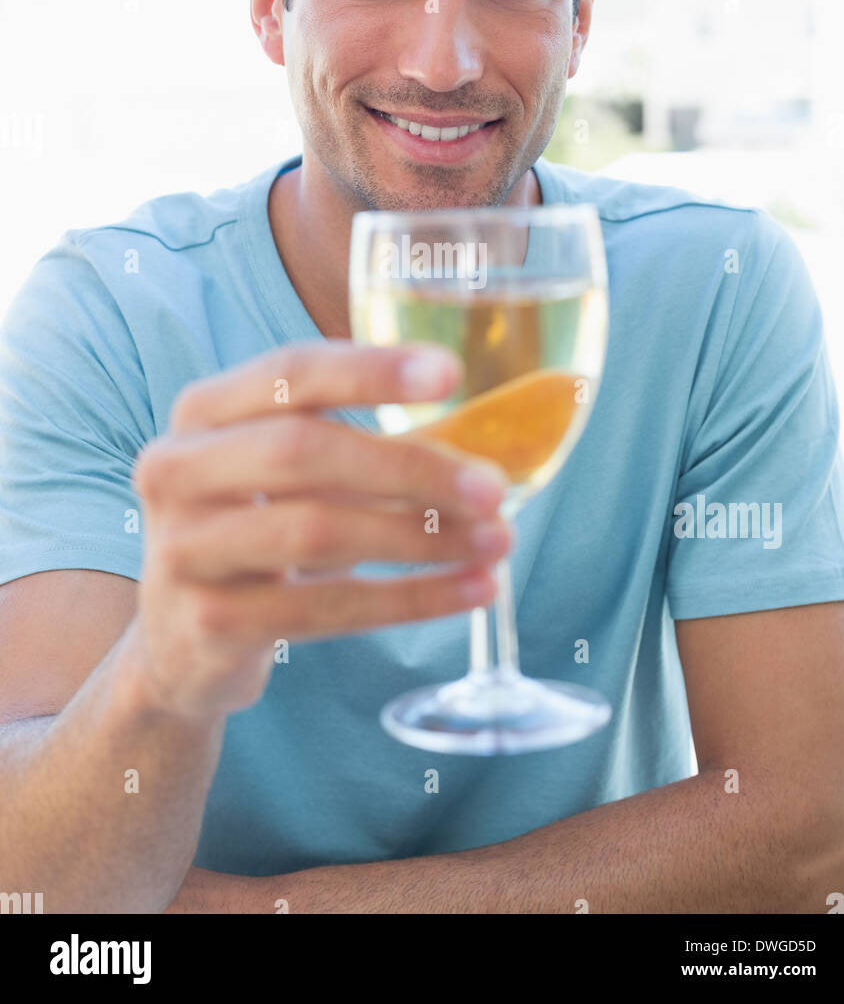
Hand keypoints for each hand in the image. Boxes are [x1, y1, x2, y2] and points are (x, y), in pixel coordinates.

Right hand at [128, 341, 510, 719]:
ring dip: (422, 537)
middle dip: (410, 466)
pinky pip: (326, 608)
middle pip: (303, 451)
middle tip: (493, 486)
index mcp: (203, 411)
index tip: (452, 372)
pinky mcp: (210, 623)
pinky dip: (411, 599)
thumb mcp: (294, 474)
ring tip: (497, 540)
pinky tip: (472, 590)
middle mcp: (177, 469)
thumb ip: (368, 442)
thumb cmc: (262, 532)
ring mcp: (184, 549)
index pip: (291, 372)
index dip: (371, 369)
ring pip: (318, 532)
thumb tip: (492, 433)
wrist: (182, 642)